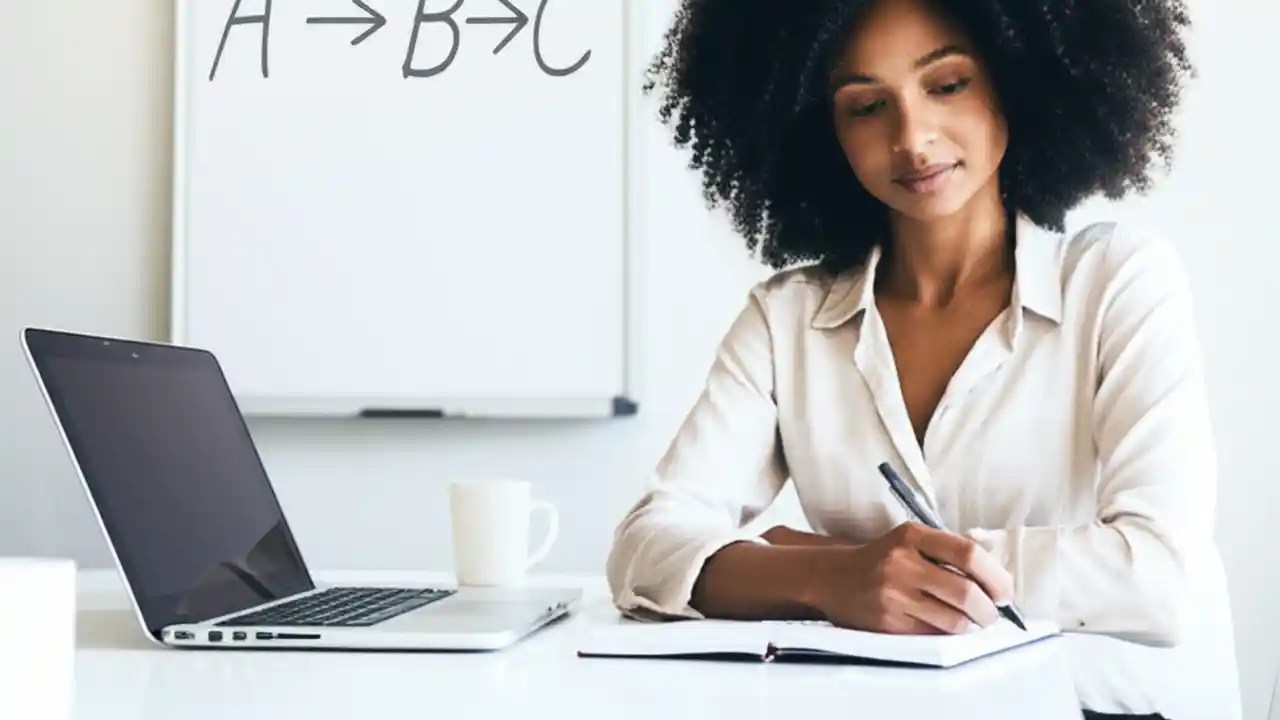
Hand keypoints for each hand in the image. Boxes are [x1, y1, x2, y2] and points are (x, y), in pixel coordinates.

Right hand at [812, 522, 1014, 634]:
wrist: (831, 577)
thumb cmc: (881, 560)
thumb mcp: (910, 541)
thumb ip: (948, 552)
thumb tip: (995, 579)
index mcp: (912, 535)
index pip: (968, 554)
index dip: (995, 576)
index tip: (1004, 591)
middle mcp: (901, 562)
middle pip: (965, 592)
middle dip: (988, 610)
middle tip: (991, 614)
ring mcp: (892, 594)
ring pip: (953, 620)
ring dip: (970, 625)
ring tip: (969, 621)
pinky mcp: (886, 622)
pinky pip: (932, 634)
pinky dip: (946, 633)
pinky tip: (942, 625)